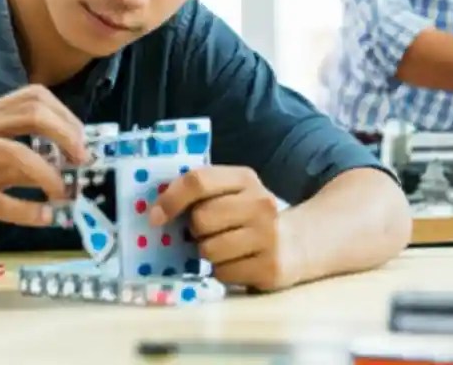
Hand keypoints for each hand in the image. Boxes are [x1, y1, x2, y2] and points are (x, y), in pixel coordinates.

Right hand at [0, 85, 89, 226]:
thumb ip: (7, 152)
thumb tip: (55, 162)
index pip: (33, 96)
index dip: (66, 115)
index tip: (81, 138)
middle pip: (34, 113)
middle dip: (69, 135)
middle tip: (82, 160)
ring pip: (20, 154)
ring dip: (51, 175)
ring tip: (64, 192)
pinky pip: (1, 202)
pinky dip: (30, 211)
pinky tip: (43, 218)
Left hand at [148, 166, 297, 291]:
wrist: (297, 242)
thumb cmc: (249, 216)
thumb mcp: (232, 192)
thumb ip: (200, 193)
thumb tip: (155, 211)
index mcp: (245, 179)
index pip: (199, 180)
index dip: (171, 199)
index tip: (155, 216)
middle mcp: (260, 204)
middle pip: (201, 218)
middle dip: (195, 230)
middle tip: (206, 231)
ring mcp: (268, 236)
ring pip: (208, 249)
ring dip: (207, 252)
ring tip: (223, 247)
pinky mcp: (269, 267)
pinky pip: (222, 273)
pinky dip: (221, 271)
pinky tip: (236, 262)